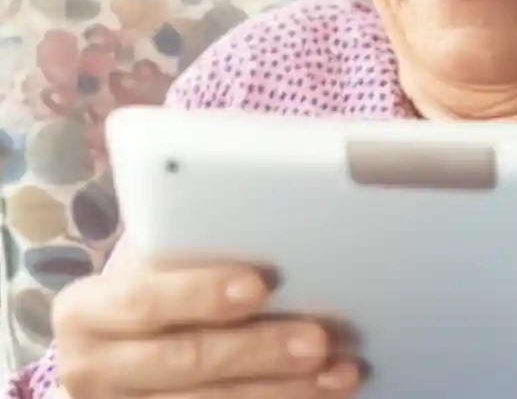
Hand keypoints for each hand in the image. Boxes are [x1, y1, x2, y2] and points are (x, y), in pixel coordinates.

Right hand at [52, 244, 361, 397]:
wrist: (105, 356)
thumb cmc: (150, 294)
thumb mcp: (150, 270)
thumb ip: (190, 252)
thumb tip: (274, 226)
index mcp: (87, 311)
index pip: (144, 300)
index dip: (201, 293)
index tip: (259, 285)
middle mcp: (92, 367)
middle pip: (185, 361)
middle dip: (259, 350)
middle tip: (319, 339)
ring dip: (282, 390)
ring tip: (337, 373)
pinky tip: (317, 397)